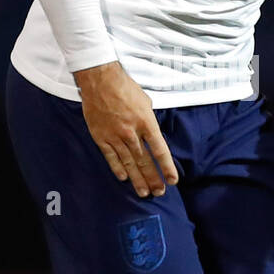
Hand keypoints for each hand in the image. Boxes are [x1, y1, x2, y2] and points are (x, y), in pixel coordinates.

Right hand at [74, 60, 179, 195]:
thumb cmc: (125, 88)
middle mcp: (132, 133)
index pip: (160, 150)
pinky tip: (124, 178)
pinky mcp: (101, 137)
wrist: (100, 81)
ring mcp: (115, 136)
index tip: (173, 180)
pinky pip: (111, 157)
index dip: (167, 167)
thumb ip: (149, 122)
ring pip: (129, 163)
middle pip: (145, 161)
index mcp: (146, 123)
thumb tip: (152, 135)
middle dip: (153, 179)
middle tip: (159, 192)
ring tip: (144, 192)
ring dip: (137, 179)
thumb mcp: (146, 102)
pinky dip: (118, 168)